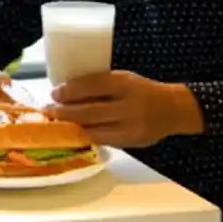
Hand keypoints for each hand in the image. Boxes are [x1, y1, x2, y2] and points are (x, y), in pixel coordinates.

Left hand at [46, 70, 203, 147]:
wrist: (174, 109)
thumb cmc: (142, 91)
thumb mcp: (124, 79)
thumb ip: (100, 85)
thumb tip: (66, 91)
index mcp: (125, 83)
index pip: (92, 86)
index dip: (70, 91)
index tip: (54, 93)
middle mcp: (129, 105)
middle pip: (89, 111)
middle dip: (65, 112)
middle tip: (48, 110)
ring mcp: (131, 126)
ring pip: (94, 129)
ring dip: (72, 127)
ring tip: (57, 123)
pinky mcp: (131, 142)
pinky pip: (103, 141)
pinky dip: (86, 136)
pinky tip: (75, 132)